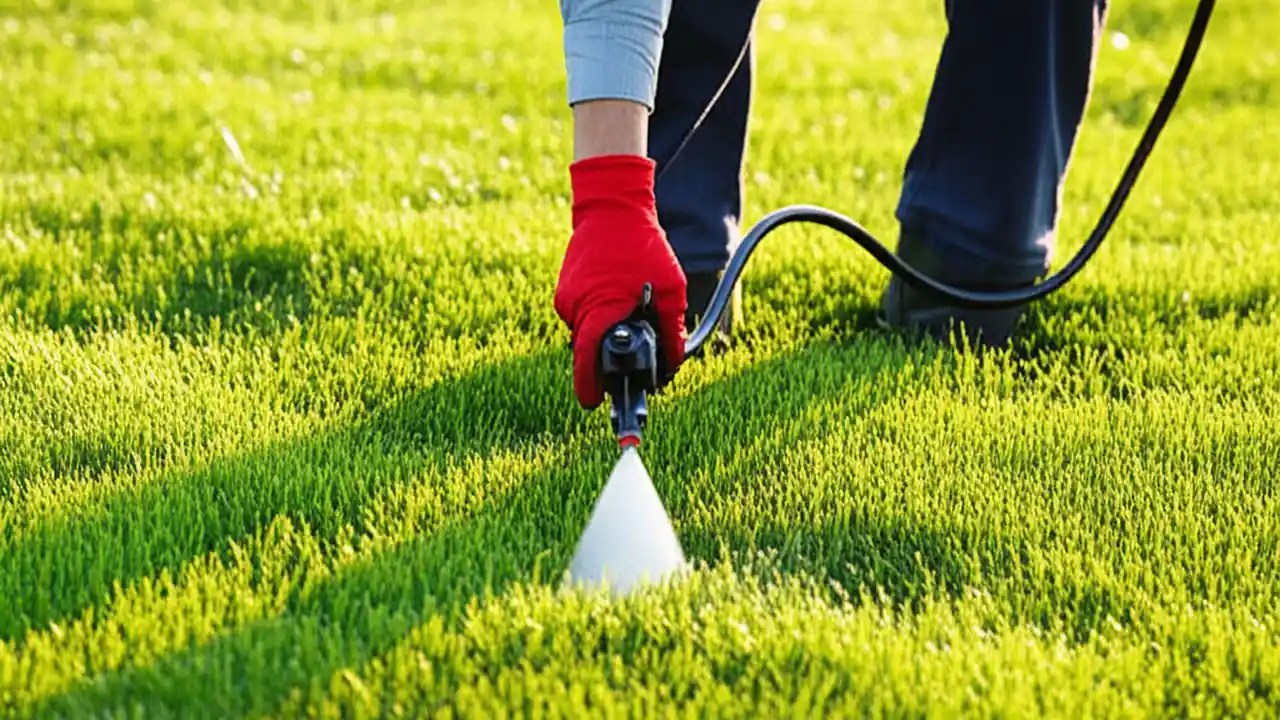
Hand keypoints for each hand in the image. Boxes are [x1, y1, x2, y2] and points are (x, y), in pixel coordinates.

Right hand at [554, 154, 687, 408]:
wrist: (611, 207)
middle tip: (637, 356)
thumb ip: (672, 332)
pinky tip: (618, 296)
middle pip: (589, 354)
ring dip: (607, 335)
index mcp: (600, 311)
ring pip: (587, 336)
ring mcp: (567, 299)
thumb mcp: (672, 290)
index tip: (595, 404)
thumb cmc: (643, 246)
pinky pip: (583, 316)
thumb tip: (672, 365)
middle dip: (609, 361)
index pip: (587, 365)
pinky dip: (600, 316)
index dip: (591, 388)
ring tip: (631, 312)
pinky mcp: (565, 290)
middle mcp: (577, 309)